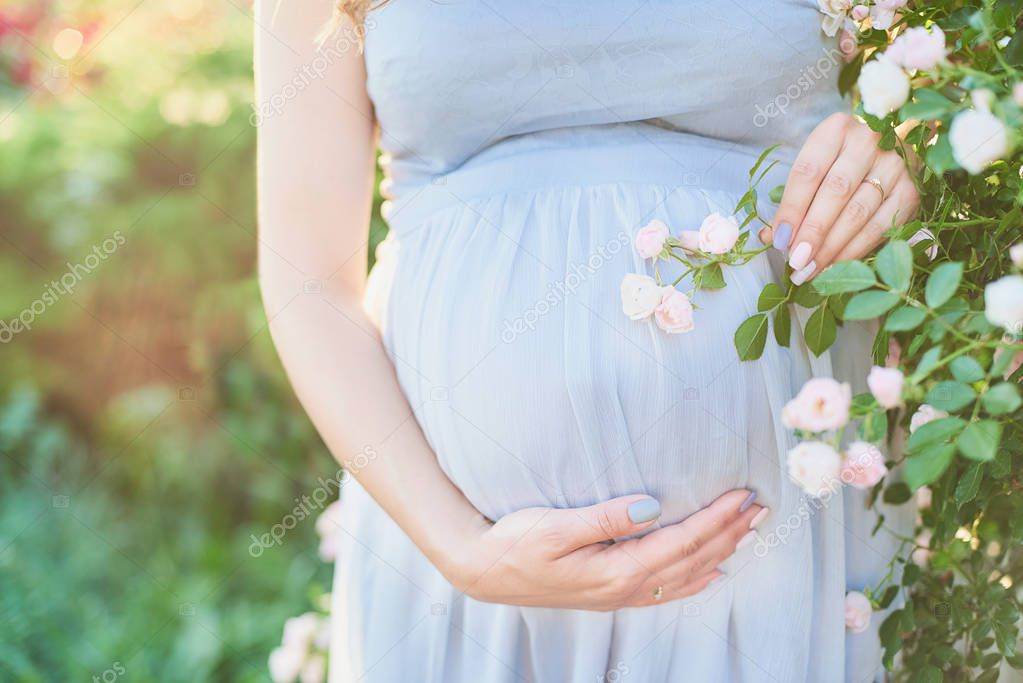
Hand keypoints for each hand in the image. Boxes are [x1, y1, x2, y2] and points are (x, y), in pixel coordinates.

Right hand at [444, 489, 764, 610]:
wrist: (482, 571)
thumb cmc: (514, 542)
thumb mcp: (555, 526)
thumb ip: (605, 518)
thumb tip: (652, 507)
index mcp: (616, 571)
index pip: (681, 542)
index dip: (715, 519)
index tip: (743, 495)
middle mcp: (625, 588)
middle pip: (692, 560)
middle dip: (729, 534)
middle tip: (761, 508)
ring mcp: (618, 595)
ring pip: (684, 576)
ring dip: (720, 553)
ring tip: (748, 534)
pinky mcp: (609, 593)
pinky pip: (665, 589)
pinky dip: (694, 579)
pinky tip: (709, 574)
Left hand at [760, 113, 920, 284]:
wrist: (886, 156)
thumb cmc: (836, 165)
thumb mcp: (812, 172)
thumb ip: (791, 203)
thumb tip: (770, 237)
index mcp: (835, 129)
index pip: (808, 172)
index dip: (792, 209)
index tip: (780, 240)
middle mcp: (869, 141)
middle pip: (836, 192)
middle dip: (813, 232)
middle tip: (795, 262)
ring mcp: (895, 164)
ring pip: (859, 213)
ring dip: (831, 248)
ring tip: (809, 270)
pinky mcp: (911, 190)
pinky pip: (881, 227)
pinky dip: (854, 251)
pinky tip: (834, 267)